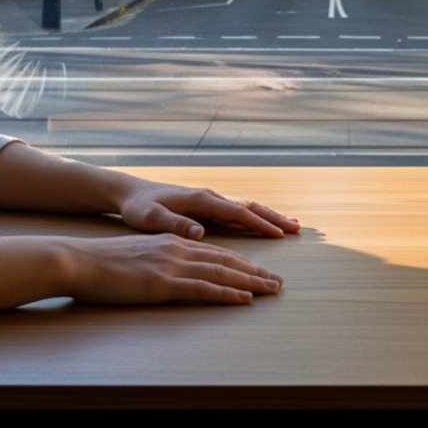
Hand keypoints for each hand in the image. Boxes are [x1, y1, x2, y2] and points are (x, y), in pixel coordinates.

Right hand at [61, 233, 282, 304]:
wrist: (78, 260)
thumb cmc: (101, 264)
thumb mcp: (137, 258)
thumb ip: (158, 264)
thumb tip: (169, 275)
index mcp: (172, 243)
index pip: (216, 252)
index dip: (242, 262)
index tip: (261, 271)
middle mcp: (177, 249)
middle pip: (226, 260)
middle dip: (256, 271)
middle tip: (278, 282)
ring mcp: (171, 266)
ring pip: (221, 272)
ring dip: (251, 282)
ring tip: (272, 289)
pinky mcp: (162, 283)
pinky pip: (203, 289)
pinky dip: (227, 294)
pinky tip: (245, 299)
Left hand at [117, 179, 299, 239]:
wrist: (130, 193)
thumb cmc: (139, 208)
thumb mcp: (150, 219)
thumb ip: (174, 225)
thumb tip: (200, 232)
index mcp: (201, 200)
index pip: (236, 213)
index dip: (259, 224)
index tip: (279, 234)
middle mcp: (210, 197)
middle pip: (249, 207)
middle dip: (273, 218)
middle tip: (297, 228)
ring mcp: (210, 200)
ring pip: (246, 207)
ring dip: (269, 216)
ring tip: (291, 225)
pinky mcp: (207, 206)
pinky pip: (237, 211)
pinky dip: (256, 217)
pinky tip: (265, 223)